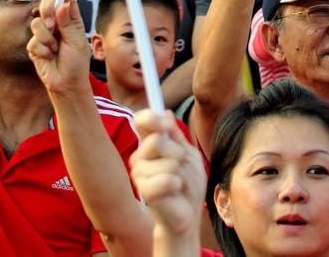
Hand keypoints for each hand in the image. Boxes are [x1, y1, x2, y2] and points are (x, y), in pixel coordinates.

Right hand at [27, 0, 91, 95]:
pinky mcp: (34, 45)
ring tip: (55, 49)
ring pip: (37, 23)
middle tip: (52, 24)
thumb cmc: (76, 62)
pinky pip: (33, 41)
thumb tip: (62, 5)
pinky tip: (48, 57)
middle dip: (48, 11)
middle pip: (47, 4)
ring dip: (47, 38)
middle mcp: (56, 23)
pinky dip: (43, 49)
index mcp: (70, 19)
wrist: (66, 84)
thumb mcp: (77, 41)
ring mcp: (44, 33)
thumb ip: (68, 23)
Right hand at [130, 109, 205, 237]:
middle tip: (182, 166)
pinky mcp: (144, 190)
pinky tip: (176, 191)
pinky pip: (168, 179)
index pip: (141, 120)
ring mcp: (139, 173)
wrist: (187, 215)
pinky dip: (179, 184)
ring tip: (180, 183)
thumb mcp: (189, 154)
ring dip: (183, 172)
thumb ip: (176, 136)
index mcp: (149, 143)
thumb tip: (165, 112)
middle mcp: (140, 156)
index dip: (153, 117)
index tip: (167, 124)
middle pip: (158, 139)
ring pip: (169, 161)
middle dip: (179, 152)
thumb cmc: (188, 184)